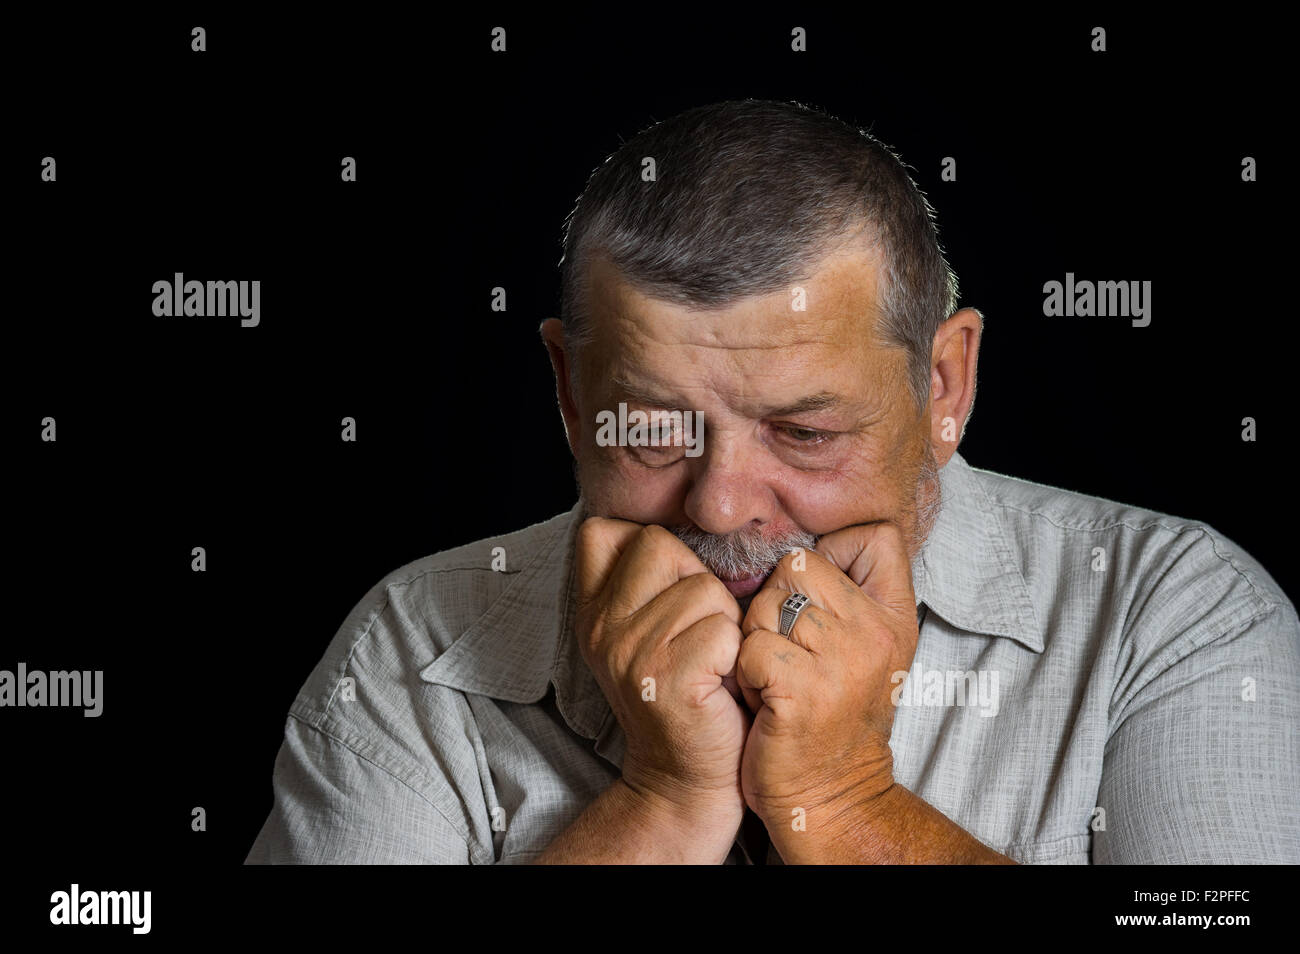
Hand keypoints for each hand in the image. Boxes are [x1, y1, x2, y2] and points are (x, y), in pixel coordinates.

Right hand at [575, 517, 749, 846]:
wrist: (687, 784)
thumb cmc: (688, 699)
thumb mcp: (648, 635)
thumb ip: (651, 583)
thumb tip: (692, 514)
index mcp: (592, 611)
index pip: (604, 530)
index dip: (648, 547)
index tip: (668, 591)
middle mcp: (601, 627)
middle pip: (661, 545)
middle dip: (696, 580)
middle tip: (701, 633)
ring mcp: (630, 652)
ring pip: (702, 587)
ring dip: (726, 622)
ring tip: (715, 662)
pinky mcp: (668, 678)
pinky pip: (723, 627)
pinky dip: (737, 652)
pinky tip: (724, 682)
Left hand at [736, 522, 918, 848]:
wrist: (830, 798)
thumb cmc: (832, 719)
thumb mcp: (864, 650)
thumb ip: (848, 595)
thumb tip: (802, 548)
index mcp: (895, 617)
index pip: (875, 535)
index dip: (833, 551)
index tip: (816, 598)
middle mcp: (876, 633)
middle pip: (800, 562)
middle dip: (775, 600)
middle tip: (784, 649)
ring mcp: (842, 660)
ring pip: (766, 602)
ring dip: (756, 638)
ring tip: (775, 676)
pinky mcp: (802, 688)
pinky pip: (750, 645)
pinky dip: (746, 673)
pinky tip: (765, 699)